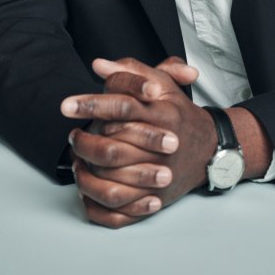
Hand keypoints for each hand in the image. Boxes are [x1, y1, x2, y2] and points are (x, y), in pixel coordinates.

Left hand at [61, 57, 216, 227]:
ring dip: (87, 171)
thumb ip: (130, 71)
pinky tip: (88, 185)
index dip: (91, 104)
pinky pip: (118, 210)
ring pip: (112, 181)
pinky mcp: (155, 199)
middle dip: (85, 141)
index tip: (66, 105)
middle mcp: (163, 145)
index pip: (122, 106)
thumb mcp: (161, 84)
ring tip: (78, 157)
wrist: (209, 149)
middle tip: (73, 135)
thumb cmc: (180, 113)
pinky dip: (97, 201)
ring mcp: (159, 176)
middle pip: (113, 147)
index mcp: (163, 113)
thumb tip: (98, 64)